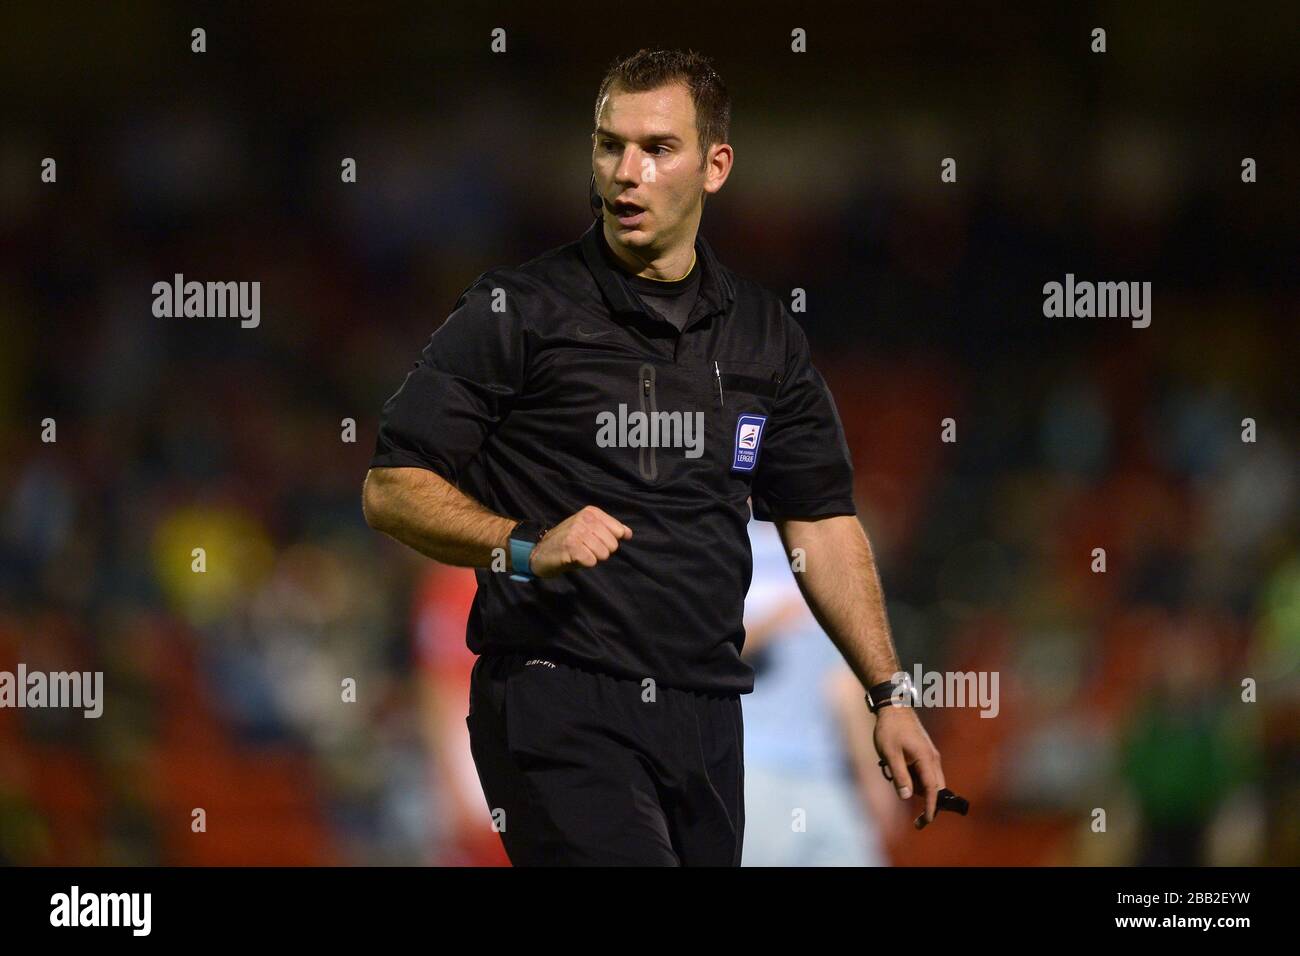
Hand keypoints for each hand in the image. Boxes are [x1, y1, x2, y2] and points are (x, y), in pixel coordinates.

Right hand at [528, 506, 631, 577]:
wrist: (539, 552)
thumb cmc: (568, 543)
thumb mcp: (590, 531)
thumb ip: (610, 530)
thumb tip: (629, 533)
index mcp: (591, 512)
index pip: (619, 531)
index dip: (609, 541)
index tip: (595, 541)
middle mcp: (584, 519)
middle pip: (613, 545)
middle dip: (601, 552)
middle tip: (585, 549)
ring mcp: (576, 531)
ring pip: (603, 554)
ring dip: (592, 558)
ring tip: (579, 553)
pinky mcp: (570, 546)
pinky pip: (591, 561)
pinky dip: (584, 564)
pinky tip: (573, 558)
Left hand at [873, 705, 945, 825]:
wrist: (893, 707)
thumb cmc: (890, 729)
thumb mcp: (890, 754)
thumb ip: (900, 776)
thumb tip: (907, 797)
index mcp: (926, 759)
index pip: (933, 789)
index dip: (931, 807)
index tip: (926, 821)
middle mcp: (933, 759)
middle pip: (935, 788)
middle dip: (927, 802)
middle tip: (916, 819)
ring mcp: (930, 755)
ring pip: (929, 781)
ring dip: (916, 787)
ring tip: (891, 770)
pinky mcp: (925, 752)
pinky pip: (923, 772)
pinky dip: (914, 777)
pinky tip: (895, 766)